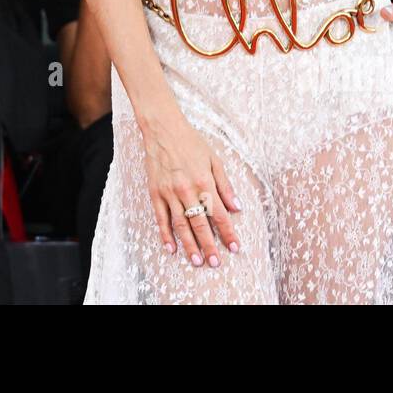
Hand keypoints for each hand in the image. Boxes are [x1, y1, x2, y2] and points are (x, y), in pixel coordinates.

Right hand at [141, 113, 241, 266]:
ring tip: (197, 261)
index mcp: (204, 182)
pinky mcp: (155, 192)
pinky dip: (165, 235)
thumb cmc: (191, 142)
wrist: (162, 129)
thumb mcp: (214, 159)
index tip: (235, 248)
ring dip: (189, 245)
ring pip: (180, 225)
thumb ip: (225, 185)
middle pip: (200, 224)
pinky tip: (171, 248)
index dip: (228, 233)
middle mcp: (187, 190)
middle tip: (215, 263)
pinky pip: (161, 218)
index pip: (219, 214)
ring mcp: (169, 193)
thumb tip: (237, 207)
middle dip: (209, 246)